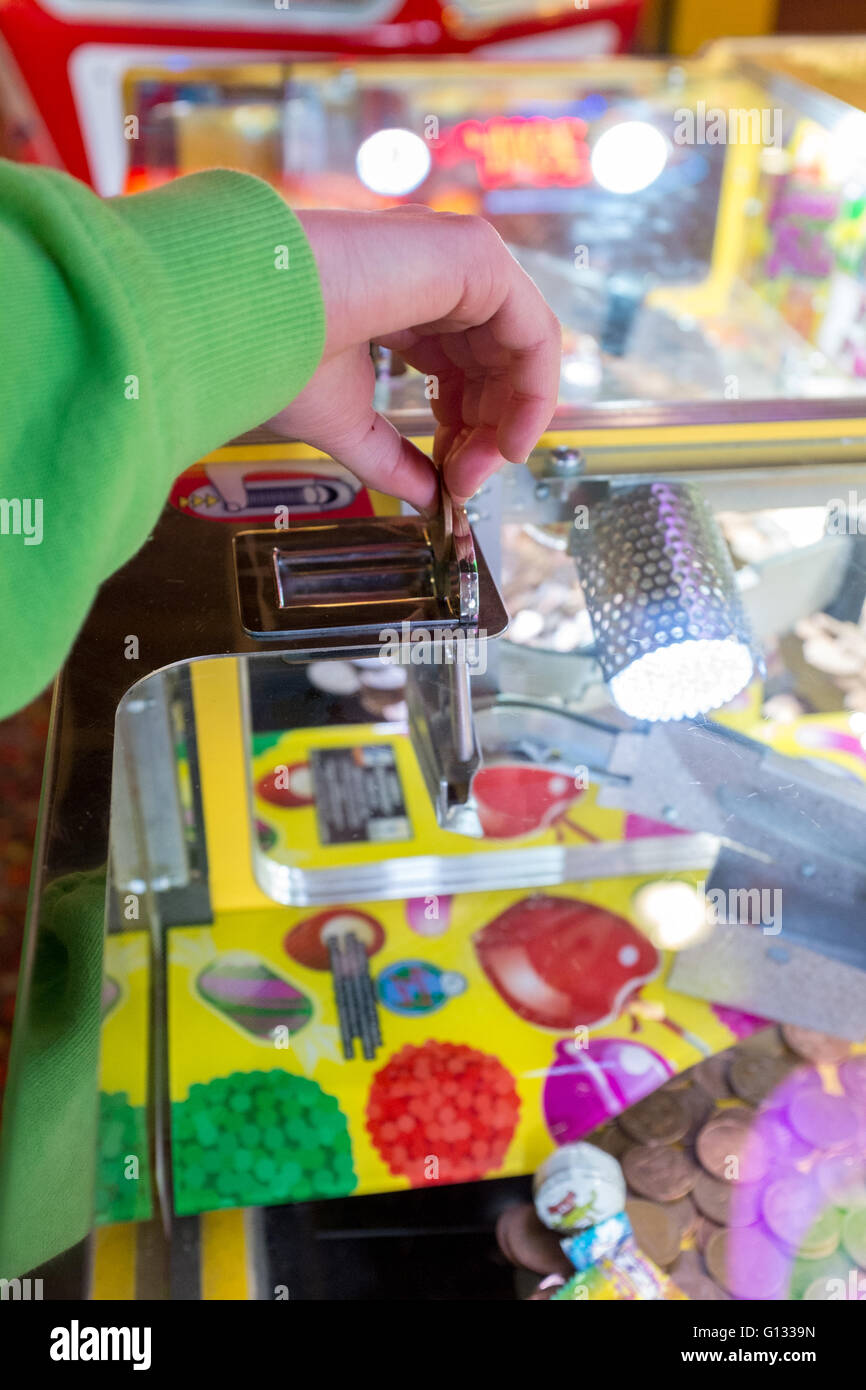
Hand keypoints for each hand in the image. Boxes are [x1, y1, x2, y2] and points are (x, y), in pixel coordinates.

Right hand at [267, 206, 560, 514]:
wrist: (241, 316)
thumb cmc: (268, 352)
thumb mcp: (345, 422)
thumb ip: (392, 460)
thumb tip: (428, 502)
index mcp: (400, 300)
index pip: (457, 367)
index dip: (460, 429)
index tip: (448, 479)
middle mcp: (433, 273)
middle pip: (494, 362)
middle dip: (485, 431)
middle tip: (463, 482)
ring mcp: (456, 258)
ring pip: (521, 347)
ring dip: (510, 419)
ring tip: (479, 467)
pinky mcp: (474, 256)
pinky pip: (535, 331)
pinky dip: (535, 391)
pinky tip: (509, 439)